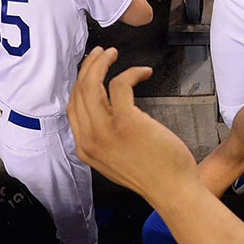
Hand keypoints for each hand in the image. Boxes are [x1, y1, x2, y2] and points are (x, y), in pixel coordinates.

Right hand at [67, 47, 198, 203]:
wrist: (172, 190)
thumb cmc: (151, 173)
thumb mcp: (115, 157)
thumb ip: (104, 137)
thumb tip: (106, 108)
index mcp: (85, 148)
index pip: (72, 107)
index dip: (79, 83)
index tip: (90, 68)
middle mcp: (90, 140)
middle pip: (79, 92)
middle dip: (88, 67)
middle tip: (101, 53)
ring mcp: (105, 131)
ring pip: (92, 85)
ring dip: (101, 63)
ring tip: (112, 53)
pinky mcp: (126, 122)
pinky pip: (119, 84)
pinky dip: (131, 72)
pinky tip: (144, 72)